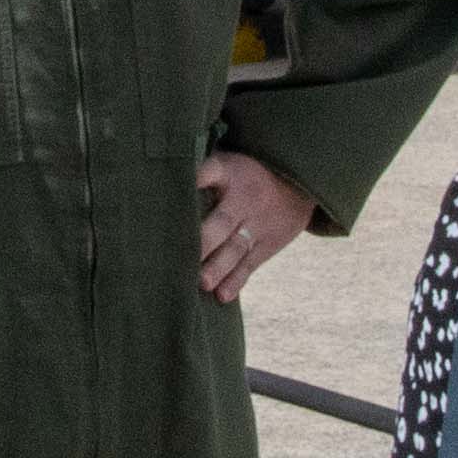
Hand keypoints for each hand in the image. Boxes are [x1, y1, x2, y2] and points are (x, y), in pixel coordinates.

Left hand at [196, 150, 315, 299]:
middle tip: (185, 256)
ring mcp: (258, 224)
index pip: (212, 171)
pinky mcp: (268, 244)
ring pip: (236, 248)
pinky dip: (237, 280)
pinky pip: (251, 263)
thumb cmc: (246, 174)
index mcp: (230, 172)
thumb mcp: (229, 162)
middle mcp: (243, 199)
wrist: (298, 182)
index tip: (181, 186)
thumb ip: (200, 173)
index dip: (197, 178)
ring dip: (219, 267)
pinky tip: (222, 295)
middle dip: (204, 240)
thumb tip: (158, 182)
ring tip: (203, 283)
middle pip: (222, 220)